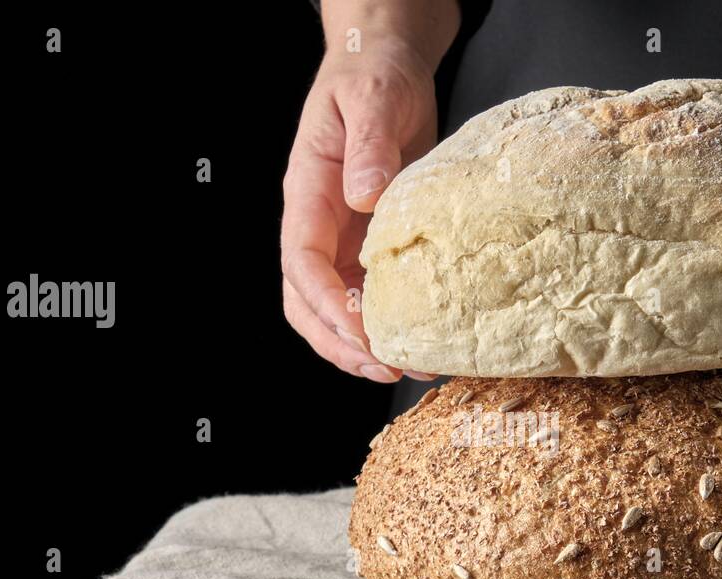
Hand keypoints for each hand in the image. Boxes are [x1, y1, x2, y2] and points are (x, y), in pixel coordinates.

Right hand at [280, 36, 442, 381]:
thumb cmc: (374, 77)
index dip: (327, 304)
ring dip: (360, 345)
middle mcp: (318, 223)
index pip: (302, 262)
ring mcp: (341, 237)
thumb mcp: (375, 100)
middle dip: (340, 343)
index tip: (361, 331)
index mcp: (308, 192)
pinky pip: (366, 295)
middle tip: (387, 368)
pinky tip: (418, 339)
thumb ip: (369, 147)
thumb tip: (366, 196)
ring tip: (407, 367)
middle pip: (306, 302)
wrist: (386, 68)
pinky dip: (385, 324)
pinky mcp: (370, 243)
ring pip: (331, 308)